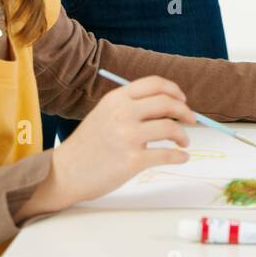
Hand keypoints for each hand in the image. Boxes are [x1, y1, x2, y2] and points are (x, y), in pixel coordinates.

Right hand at [18, 75, 195, 218]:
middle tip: (191, 120)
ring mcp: (128, 136)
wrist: (65, 172)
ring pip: (170, 128)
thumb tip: (167, 105)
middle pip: (167, 103)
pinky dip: (179, 156)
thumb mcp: (104, 113)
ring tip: (184, 142)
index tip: (182, 100)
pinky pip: (166, 154)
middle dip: (185, 111)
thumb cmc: (87, 144)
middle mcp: (123, 113)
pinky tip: (181, 157)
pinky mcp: (132, 160)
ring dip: (183, 136)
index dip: (174, 90)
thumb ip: (129, 106)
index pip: (154, 84)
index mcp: (116, 99)